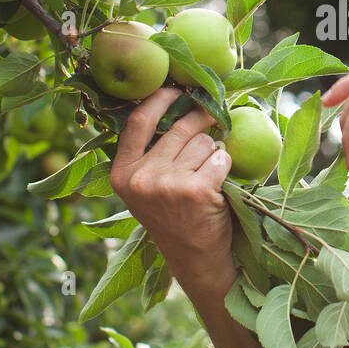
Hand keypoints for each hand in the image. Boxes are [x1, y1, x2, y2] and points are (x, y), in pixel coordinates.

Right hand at [109, 88, 236, 298]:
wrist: (195, 259)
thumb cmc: (175, 217)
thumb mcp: (145, 188)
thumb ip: (149, 153)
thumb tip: (170, 101)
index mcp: (122, 174)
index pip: (138, 121)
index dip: (159, 98)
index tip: (176, 88)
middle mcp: (140, 178)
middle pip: (179, 128)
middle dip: (201, 123)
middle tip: (213, 123)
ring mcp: (167, 184)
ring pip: (203, 143)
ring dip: (213, 153)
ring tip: (207, 177)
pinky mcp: (196, 190)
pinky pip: (221, 159)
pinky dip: (226, 168)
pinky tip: (219, 186)